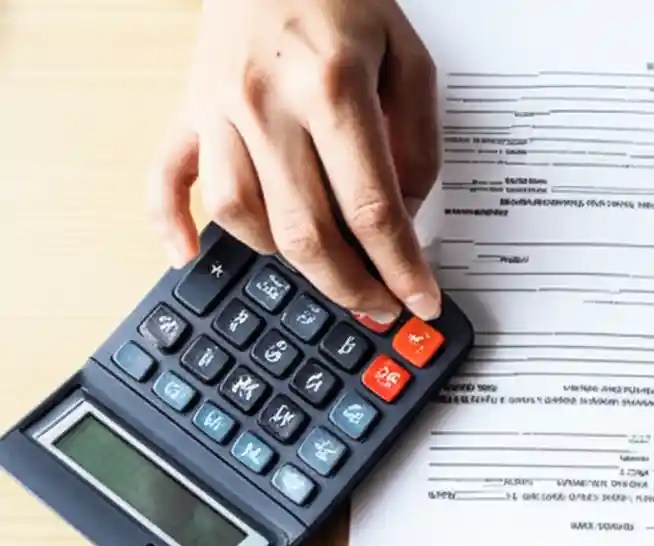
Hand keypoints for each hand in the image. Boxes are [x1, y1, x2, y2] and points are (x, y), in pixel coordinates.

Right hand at [147, 0, 441, 322]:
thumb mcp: (410, 60)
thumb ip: (417, 142)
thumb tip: (405, 215)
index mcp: (332, 89)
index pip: (371, 208)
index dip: (400, 267)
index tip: (420, 300)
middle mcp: (267, 104)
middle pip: (305, 230)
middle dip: (350, 285)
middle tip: (379, 307)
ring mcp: (217, 109)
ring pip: (239, 216)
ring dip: (284, 260)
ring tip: (324, 272)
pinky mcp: (187, 109)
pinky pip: (165, 178)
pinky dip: (170, 224)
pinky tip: (187, 257)